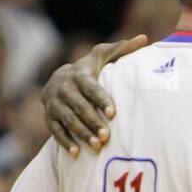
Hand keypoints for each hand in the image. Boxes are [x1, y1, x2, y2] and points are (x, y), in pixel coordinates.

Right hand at [43, 35, 147, 155]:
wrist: (58, 79)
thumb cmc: (89, 69)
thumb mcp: (102, 57)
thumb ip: (121, 50)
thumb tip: (144, 38)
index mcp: (78, 74)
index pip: (90, 87)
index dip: (101, 100)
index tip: (113, 113)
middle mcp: (63, 88)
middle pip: (79, 107)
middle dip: (93, 121)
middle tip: (107, 136)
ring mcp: (54, 103)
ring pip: (68, 120)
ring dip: (81, 133)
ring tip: (97, 146)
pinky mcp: (48, 116)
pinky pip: (55, 130)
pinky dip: (65, 142)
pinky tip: (76, 153)